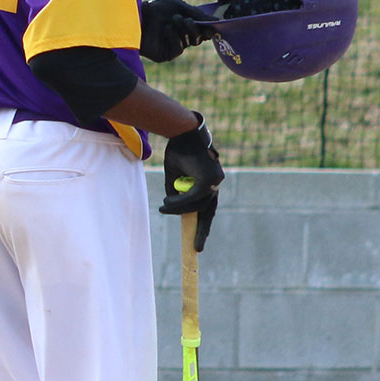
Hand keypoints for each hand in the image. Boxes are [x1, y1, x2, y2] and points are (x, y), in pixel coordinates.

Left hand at [139, 0, 212, 62]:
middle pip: (200, 37)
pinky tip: (167, 28)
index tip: (213, 23)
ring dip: (185, 29)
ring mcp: (174, 46)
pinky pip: (179, 48)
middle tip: (185, 18)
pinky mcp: (165, 55)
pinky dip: (175, 37)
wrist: (134, 16)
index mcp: (185, 26)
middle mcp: (181, 37)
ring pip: (192, 42)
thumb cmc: (154, 8)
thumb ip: (196, 12)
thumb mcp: (177, 5)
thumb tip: (217, 20)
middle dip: (195, 27)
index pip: (203, 30)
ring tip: (174, 19)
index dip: (209, 28)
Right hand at [161, 113, 222, 251]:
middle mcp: (215, 183)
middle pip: (209, 212)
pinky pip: (193, 197)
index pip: (208, 207)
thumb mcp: (175, 174)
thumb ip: (176, 191)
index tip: (198, 238)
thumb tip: (172, 208)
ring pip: (198, 205)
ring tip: (164, 207)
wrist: (182, 132)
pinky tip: (167, 203)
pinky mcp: (209, 179)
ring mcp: (214, 182)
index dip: (202, 223)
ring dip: (179, 209)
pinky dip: (179, 202)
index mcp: (209, 182)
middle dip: (202, 231)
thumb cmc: (178, 150)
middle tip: (197, 248)